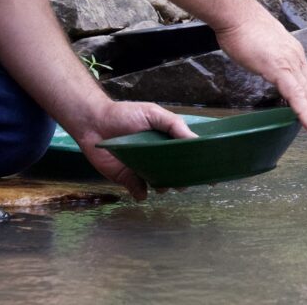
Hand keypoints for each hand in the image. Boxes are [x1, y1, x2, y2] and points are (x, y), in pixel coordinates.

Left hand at [74, 100, 198, 199]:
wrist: (94, 123)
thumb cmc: (125, 114)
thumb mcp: (153, 113)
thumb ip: (174, 126)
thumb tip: (195, 141)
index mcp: (167, 141)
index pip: (188, 154)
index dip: (199, 163)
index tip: (212, 175)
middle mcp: (158, 157)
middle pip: (177, 172)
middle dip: (184, 179)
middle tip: (184, 182)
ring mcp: (143, 168)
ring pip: (161, 184)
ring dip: (165, 186)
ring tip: (164, 184)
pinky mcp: (127, 178)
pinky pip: (139, 191)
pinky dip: (143, 193)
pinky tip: (144, 189)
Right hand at [213, 11, 306, 148]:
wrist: (235, 13)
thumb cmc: (243, 28)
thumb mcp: (263, 49)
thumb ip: (271, 60)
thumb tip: (269, 67)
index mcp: (294, 56)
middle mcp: (297, 60)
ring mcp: (289, 63)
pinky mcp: (278, 67)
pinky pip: (296, 94)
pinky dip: (305, 112)